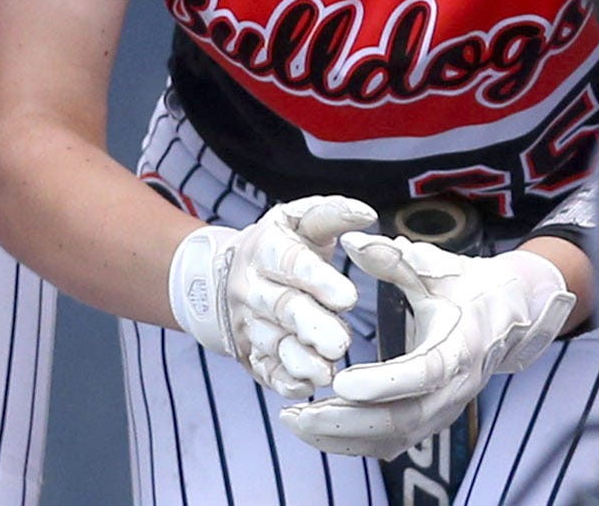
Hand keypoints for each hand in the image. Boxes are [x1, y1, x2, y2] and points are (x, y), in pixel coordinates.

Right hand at [167, 195, 375, 397]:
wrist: (231, 279)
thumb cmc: (281, 249)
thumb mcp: (298, 223)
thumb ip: (330, 215)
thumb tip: (366, 214)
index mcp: (265, 250)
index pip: (290, 262)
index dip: (317, 279)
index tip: (349, 297)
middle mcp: (252, 288)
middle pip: (281, 307)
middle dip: (310, 325)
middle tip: (340, 342)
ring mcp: (250, 324)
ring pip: (272, 343)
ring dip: (299, 359)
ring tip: (325, 370)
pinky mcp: (252, 355)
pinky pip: (266, 371)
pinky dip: (285, 381)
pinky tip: (306, 385)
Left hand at [279, 238, 573, 458]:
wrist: (510, 317)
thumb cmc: (466, 286)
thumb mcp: (434, 266)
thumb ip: (393, 258)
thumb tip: (350, 240)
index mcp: (460, 346)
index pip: (423, 374)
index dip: (384, 383)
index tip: (340, 384)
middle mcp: (455, 387)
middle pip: (403, 418)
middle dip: (348, 421)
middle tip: (297, 415)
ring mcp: (445, 407)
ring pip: (396, 435)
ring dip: (346, 436)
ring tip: (294, 422)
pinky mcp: (432, 415)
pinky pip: (395, 438)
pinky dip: (356, 440)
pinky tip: (316, 431)